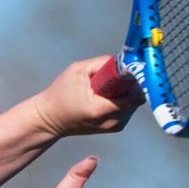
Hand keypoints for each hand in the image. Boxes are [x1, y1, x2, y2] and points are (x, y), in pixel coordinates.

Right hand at [29, 57, 145, 136]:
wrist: (52, 119)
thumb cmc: (61, 93)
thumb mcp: (78, 70)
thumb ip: (103, 63)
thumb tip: (124, 60)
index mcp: (100, 109)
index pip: (134, 95)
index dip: (135, 80)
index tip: (129, 70)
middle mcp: (112, 121)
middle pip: (136, 97)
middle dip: (129, 84)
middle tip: (112, 78)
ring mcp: (115, 126)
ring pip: (134, 102)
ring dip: (125, 91)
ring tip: (105, 89)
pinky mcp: (117, 127)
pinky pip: (129, 108)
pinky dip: (122, 99)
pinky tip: (106, 97)